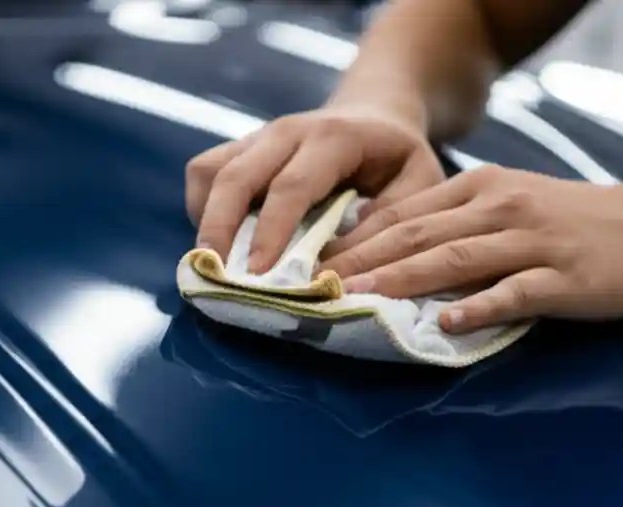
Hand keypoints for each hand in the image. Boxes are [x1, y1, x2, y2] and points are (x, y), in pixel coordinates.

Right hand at [185, 106, 443, 273]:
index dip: (271, 232)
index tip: (257, 276)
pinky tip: (221, 242)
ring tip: (213, 267)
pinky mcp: (240, 148)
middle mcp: (286, 131)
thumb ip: (389, 218)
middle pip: (235, 177)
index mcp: (332, 138)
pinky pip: (205, 174)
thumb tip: (339, 260)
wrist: (375, 111)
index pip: (291, 186)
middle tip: (215, 279)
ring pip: (210, 172)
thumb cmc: (398, 156)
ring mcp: (257, 137)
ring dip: (205, 221)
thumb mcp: (419, 181)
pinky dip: (203, 209)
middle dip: (219, 230)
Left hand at [319, 166, 622, 332]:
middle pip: (417, 235)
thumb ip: (453, 221)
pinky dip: (479, 307)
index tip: (312, 261)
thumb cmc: (569, 221)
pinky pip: (514, 293)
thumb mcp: (507, 203)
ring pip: (455, 259)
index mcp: (480, 188)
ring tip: (360, 297)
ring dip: (402, 280)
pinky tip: (448, 323)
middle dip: (362, 260)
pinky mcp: (562, 278)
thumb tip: (384, 247)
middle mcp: (499, 208)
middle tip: (317, 284)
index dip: (355, 238)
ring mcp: (531, 242)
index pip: (403, 214)